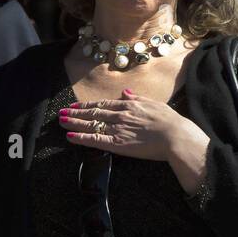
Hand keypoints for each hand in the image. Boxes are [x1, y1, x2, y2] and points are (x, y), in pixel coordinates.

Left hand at [59, 90, 209, 190]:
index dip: (88, 105)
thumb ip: (138, 98)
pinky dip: (81, 137)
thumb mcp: (154, 104)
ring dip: (74, 122)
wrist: (176, 136)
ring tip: (61, 121)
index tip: (77, 105)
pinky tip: (70, 136)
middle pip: (93, 113)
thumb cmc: (170, 122)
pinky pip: (95, 139)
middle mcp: (120, 115)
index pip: (104, 104)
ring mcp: (118, 129)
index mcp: (129, 105)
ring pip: (91, 124)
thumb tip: (125, 92)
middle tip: (62, 111)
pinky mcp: (118, 144)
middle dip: (76, 112)